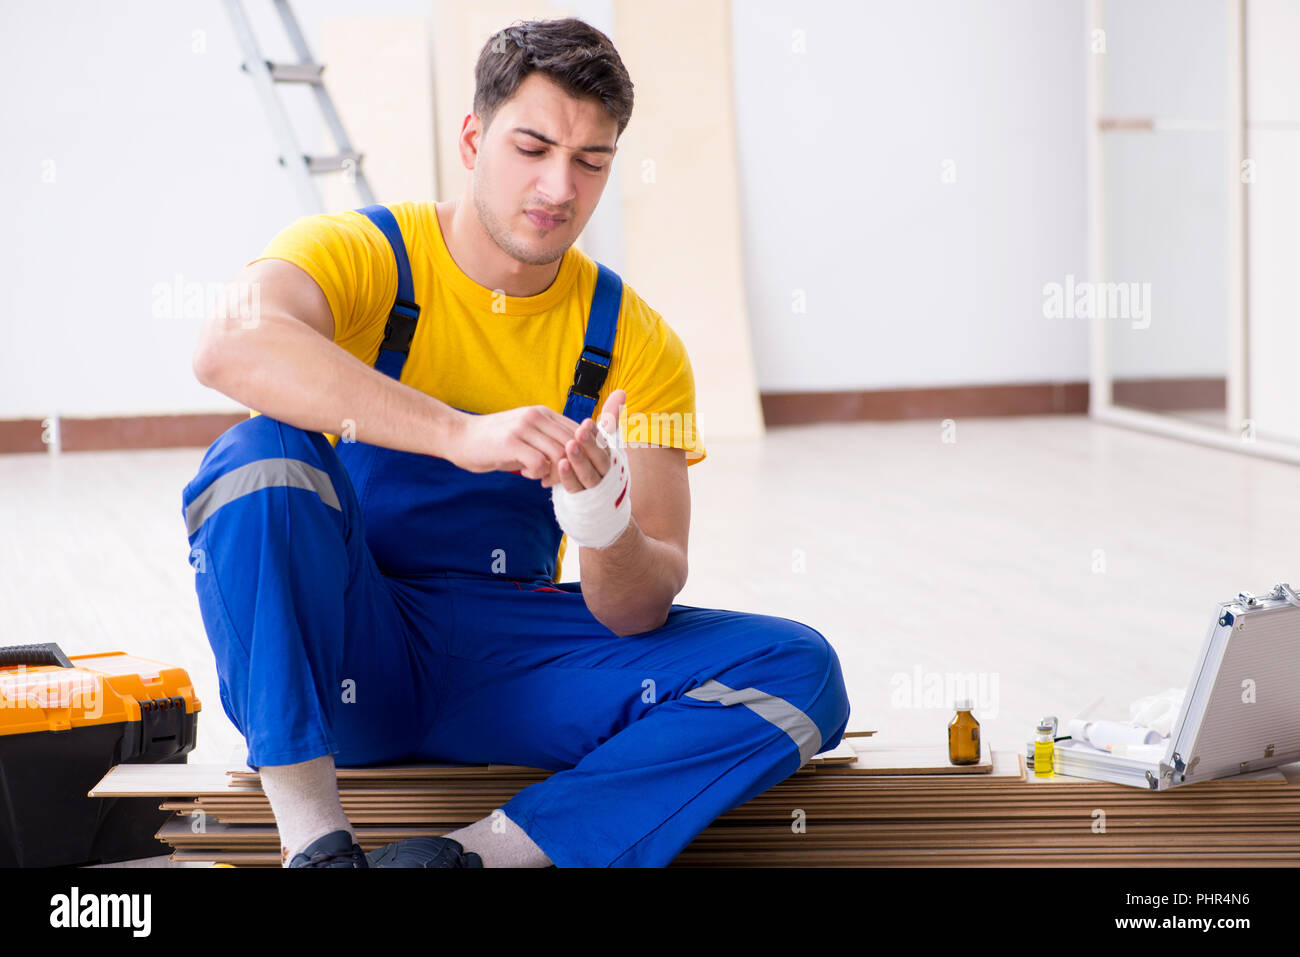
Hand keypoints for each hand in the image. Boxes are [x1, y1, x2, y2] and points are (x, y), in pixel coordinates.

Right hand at [443, 405, 577, 485]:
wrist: (460, 436)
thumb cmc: (495, 441)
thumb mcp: (526, 434)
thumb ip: (548, 440)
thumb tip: (575, 457)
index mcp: (543, 413)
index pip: (579, 432)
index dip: (579, 454)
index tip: (567, 469)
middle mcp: (536, 416)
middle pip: (573, 444)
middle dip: (569, 467)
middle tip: (553, 479)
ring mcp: (523, 427)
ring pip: (560, 454)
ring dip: (554, 473)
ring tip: (540, 478)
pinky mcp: (510, 442)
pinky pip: (540, 463)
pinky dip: (538, 474)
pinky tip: (526, 474)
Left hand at [556, 389, 626, 492]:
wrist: (600, 505)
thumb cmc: (598, 466)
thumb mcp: (604, 443)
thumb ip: (610, 419)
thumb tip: (621, 391)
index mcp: (610, 457)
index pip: (605, 444)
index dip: (597, 434)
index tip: (586, 422)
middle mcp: (605, 473)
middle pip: (600, 459)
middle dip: (591, 445)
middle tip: (580, 431)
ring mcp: (594, 488)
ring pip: (588, 474)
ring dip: (580, 460)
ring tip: (569, 445)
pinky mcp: (582, 499)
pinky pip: (575, 488)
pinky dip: (568, 478)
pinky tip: (560, 465)